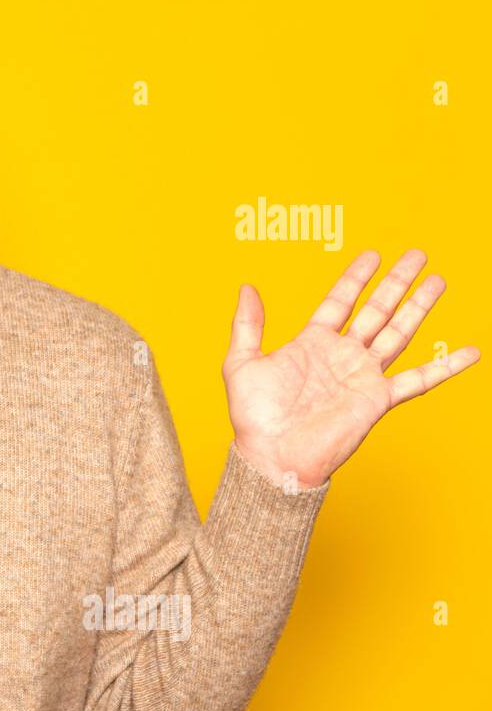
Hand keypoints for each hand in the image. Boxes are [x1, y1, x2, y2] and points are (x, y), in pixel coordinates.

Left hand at [223, 249, 478, 488]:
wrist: (271, 455)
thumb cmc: (253, 417)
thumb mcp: (241, 363)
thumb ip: (247, 324)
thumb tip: (246, 287)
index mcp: (311, 344)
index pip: (339, 301)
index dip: (356, 278)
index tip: (372, 255)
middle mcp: (342, 356)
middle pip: (376, 310)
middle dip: (396, 282)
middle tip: (417, 254)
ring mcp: (362, 376)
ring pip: (399, 333)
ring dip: (419, 307)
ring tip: (437, 281)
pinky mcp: (377, 399)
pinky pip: (418, 380)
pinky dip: (445, 367)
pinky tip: (470, 352)